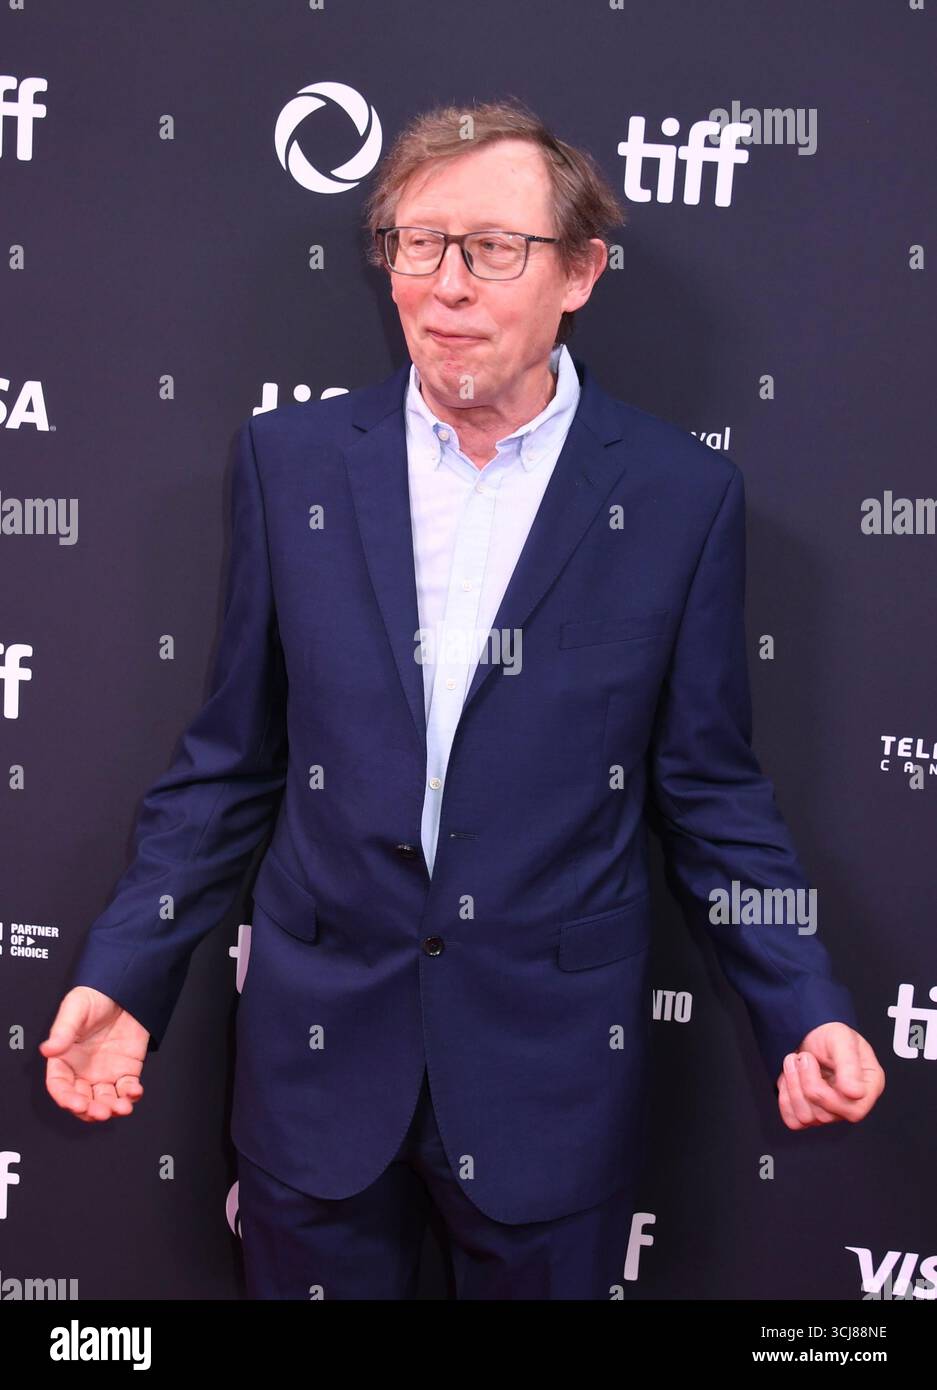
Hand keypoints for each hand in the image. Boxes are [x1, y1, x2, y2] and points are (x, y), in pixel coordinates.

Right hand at [40, 986, 148, 1122]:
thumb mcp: (75, 1009)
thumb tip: (47, 1049)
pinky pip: (127, 1089)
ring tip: (121, 1108)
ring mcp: (105, 1072)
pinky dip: (131, 1095)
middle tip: (101, 1112)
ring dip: (112, 1109)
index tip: (77, 1104)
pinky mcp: (127, 1070)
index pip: (60, 1086)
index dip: (66, 1099)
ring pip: (105, 1100)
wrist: (125, 987)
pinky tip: (134, 1092)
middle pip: (83, 1100)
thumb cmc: (94, 997)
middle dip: (91, 1110)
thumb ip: (63, 1031)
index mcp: (64, 1060)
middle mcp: (83, 1071)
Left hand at [776, 1022, 884, 1129]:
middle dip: (804, 1081)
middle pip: (824, 1115)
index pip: (853, 1111)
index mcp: (868, 1087)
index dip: (826, 1093)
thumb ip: (849, 1064)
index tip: (809, 1060)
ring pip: (806, 1118)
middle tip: (801, 1056)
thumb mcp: (842, 1039)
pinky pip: (793, 1121)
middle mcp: (851, 1104)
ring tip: (794, 1062)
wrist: (810, 1034)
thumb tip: (855, 1093)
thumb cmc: (830, 1035)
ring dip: (792, 1086)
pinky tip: (789, 1079)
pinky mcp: (810, 1113)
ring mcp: (830, 1112)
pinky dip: (785, 1099)